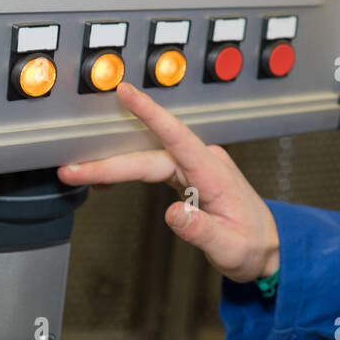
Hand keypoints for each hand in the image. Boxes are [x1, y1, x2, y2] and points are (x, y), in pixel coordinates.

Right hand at [57, 83, 279, 283]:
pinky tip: (105, 179)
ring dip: (113, 165)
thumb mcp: (229, 247)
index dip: (149, 113)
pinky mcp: (190, 174)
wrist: (267, 247)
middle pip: (149, 156)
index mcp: (214, 172)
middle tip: (72, 170)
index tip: (126, 92)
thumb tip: (173, 213)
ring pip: (147, 159)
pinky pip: (153, 166)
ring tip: (77, 173)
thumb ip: (201, 230)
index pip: (177, 136)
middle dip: (108, 161)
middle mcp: (204, 162)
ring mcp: (197, 166)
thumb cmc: (252, 246)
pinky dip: (127, 171)